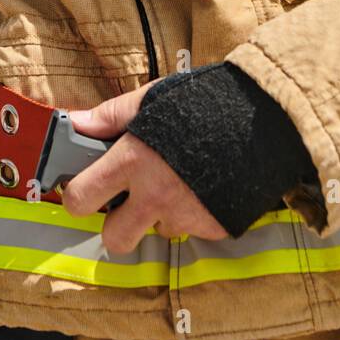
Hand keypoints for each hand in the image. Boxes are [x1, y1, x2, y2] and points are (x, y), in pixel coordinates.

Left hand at [63, 81, 228, 253]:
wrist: (264, 118)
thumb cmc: (204, 102)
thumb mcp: (151, 98)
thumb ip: (110, 115)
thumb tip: (74, 122)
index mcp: (133, 160)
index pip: (80, 200)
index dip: (79, 196)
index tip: (87, 188)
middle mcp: (155, 195)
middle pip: (114, 240)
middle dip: (118, 225)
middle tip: (129, 201)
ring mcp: (186, 215)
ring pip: (157, 233)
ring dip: (160, 215)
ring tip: (177, 182)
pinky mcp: (213, 227)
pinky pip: (191, 229)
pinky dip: (192, 214)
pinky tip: (202, 187)